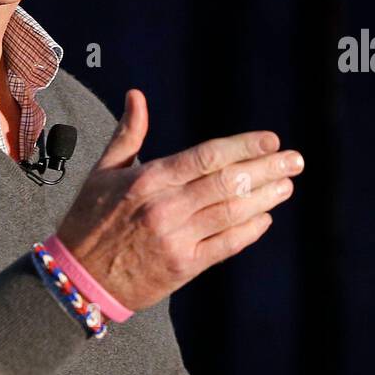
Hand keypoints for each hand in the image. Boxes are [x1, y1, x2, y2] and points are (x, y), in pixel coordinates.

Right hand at [55, 90, 303, 311]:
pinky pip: (226, 245)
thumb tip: (137, 95)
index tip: (271, 140)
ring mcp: (176, 238)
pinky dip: (249, 231)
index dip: (244, 146)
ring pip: (232, 212)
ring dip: (264, 197)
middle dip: (266, 169)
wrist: (79, 279)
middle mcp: (165, 207)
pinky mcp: (183, 267)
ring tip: (286, 185)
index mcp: (148, 179)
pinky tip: (265, 218)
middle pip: (227, 182)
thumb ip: (128, 134)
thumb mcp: (103, 172)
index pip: (207, 156)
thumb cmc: (90, 220)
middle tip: (295, 160)